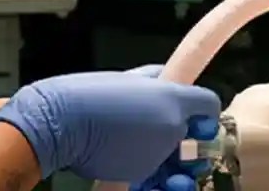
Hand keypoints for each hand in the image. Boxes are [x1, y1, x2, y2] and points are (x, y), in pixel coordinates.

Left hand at [0, 66, 219, 181]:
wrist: (59, 128)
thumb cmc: (118, 115)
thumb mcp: (172, 104)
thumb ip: (200, 106)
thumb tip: (209, 113)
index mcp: (162, 87)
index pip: (196, 104)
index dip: (206, 125)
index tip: (205, 143)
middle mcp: (146, 109)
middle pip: (182, 141)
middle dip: (191, 161)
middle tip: (188, 173)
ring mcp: (126, 136)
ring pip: (162, 163)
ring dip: (174, 179)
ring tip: (172, 187)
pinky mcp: (110, 158)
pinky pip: (139, 175)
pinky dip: (150, 186)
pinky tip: (151, 190)